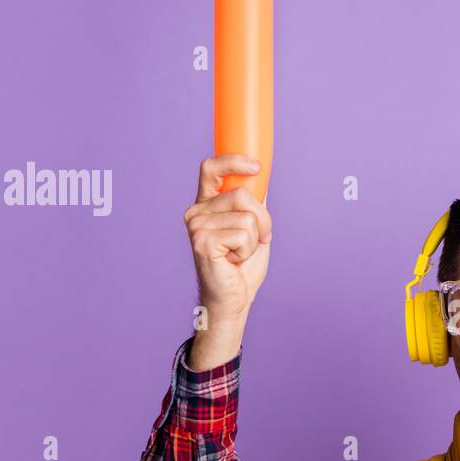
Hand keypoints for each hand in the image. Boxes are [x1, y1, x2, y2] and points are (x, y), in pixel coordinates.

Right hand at [184, 154, 272, 368]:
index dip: (232, 161)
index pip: (211, 169)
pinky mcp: (203, 242)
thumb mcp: (254, 228)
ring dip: (255, 238)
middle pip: (242, 194)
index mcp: (206, 204)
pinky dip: (248, 250)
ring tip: (242, 253)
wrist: (233, 299)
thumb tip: (262, 177)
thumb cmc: (242, 266)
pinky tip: (234, 261)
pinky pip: (243, 234)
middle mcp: (197, 212)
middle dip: (262, 218)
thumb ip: (254, 203)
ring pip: (247, 216)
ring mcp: (197, 227)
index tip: (256, 167)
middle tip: (259, 238)